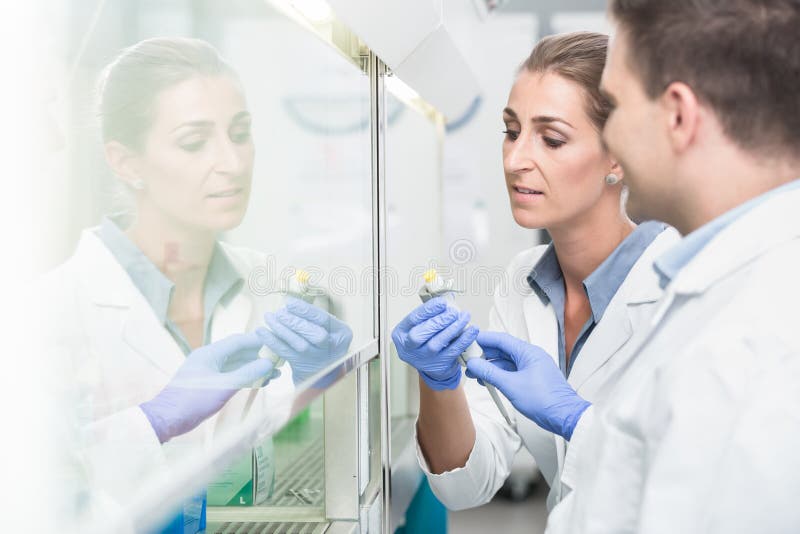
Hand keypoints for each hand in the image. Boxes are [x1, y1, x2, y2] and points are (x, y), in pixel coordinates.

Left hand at [140, 332, 273, 443]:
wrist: (166, 420)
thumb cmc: (192, 401)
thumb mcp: (224, 387)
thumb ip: (247, 374)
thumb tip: (268, 363)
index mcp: (210, 354)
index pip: (238, 341)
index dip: (258, 341)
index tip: (275, 341)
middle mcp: (209, 358)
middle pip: (239, 352)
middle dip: (259, 356)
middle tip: (280, 359)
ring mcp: (208, 371)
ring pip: (237, 365)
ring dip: (255, 368)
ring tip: (275, 374)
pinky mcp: (209, 384)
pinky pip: (231, 376)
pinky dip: (246, 378)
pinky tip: (260, 382)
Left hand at [257, 297, 352, 384]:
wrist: (322, 372)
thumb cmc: (323, 343)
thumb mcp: (328, 329)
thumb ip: (314, 318)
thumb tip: (288, 304)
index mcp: (342, 333)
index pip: (323, 319)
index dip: (305, 310)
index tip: (289, 302)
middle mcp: (332, 346)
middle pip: (315, 334)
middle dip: (295, 321)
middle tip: (279, 312)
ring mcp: (318, 358)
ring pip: (299, 343)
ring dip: (282, 329)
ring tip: (269, 318)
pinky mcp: (302, 366)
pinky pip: (286, 352)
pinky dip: (272, 341)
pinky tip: (262, 332)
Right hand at [391, 297, 478, 390]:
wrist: (430, 364)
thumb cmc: (425, 339)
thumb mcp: (421, 325)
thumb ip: (431, 313)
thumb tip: (449, 299)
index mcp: (401, 334)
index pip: (413, 319)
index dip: (428, 310)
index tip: (442, 302)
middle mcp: (409, 348)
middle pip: (420, 334)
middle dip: (439, 321)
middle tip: (453, 312)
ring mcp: (423, 359)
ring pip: (436, 343)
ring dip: (453, 328)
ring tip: (464, 317)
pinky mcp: (438, 365)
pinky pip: (452, 352)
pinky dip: (463, 340)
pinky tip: (471, 331)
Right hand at [465, 331, 589, 439]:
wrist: (565, 417)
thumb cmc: (544, 400)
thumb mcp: (511, 385)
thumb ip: (490, 373)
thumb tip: (473, 364)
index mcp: (528, 352)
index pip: (501, 340)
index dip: (484, 339)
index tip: (469, 341)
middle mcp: (531, 357)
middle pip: (503, 351)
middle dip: (484, 356)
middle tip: (468, 362)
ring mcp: (533, 368)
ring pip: (507, 363)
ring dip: (491, 367)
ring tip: (475, 375)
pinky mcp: (533, 379)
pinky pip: (513, 372)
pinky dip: (500, 375)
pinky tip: (489, 382)